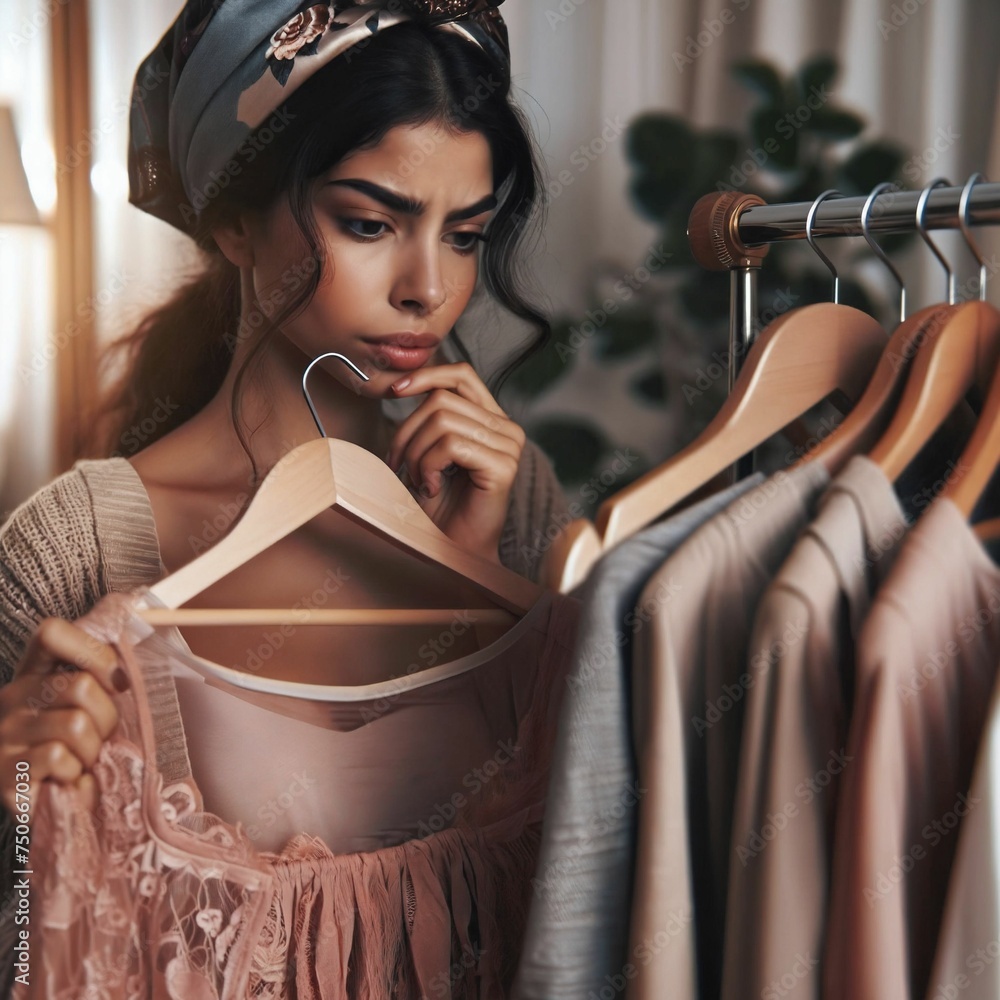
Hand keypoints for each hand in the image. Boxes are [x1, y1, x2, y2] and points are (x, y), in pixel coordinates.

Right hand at [0, 619, 124, 820]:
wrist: (52, 807)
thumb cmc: (81, 748)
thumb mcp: (93, 705)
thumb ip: (104, 670)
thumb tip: (129, 605)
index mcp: (34, 673)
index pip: (51, 633)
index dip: (93, 651)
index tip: (117, 682)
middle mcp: (13, 697)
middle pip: (80, 685)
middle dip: (106, 717)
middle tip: (98, 737)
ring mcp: (4, 734)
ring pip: (74, 724)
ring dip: (92, 750)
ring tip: (82, 761)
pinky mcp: (6, 772)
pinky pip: (57, 757)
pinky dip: (74, 773)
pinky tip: (66, 779)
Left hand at [386, 362, 524, 561]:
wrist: (452, 551)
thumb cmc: (438, 506)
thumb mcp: (428, 450)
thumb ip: (428, 416)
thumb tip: (402, 382)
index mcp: (492, 419)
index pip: (461, 375)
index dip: (426, 375)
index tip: (395, 390)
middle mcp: (506, 429)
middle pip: (441, 400)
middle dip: (407, 432)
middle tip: (400, 466)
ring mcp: (509, 447)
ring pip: (441, 422)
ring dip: (416, 454)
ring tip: (418, 480)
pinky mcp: (503, 467)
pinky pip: (450, 445)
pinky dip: (428, 467)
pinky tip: (432, 488)